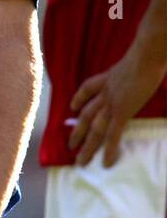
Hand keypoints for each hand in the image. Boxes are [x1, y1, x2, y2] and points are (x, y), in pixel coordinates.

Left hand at [68, 46, 165, 166]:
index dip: (78, 98)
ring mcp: (111, 103)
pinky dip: (109, 149)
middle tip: (70, 145)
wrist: (146, 56)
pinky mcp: (122, 111)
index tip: (73, 107)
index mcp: (107, 78)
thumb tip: (146, 66)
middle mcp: (105, 93)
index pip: (87, 89)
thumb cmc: (146, 54)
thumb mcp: (134, 60)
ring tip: (80, 162)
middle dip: (77, 131)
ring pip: (94, 129)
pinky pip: (113, 134)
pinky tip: (106, 163)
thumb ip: (134, 67)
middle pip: (86, 114)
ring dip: (87, 146)